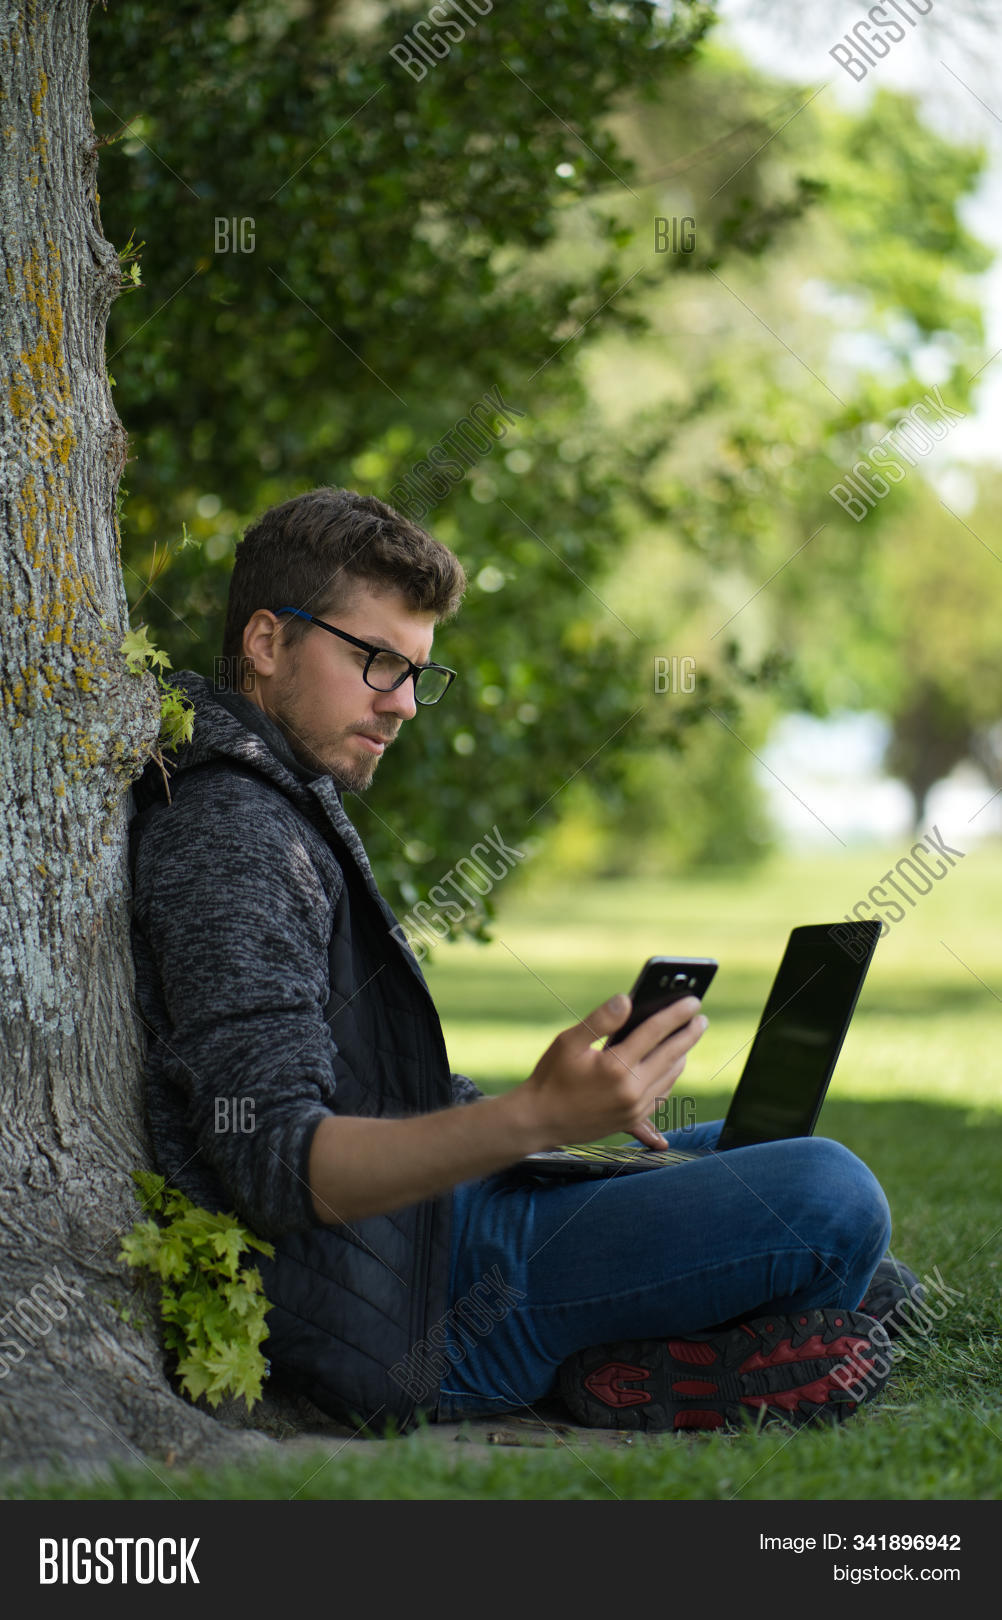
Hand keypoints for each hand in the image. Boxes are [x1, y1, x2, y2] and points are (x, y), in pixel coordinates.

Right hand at [517, 991, 708, 1151]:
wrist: (539, 1122)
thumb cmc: (551, 1077)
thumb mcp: (568, 1042)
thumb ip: (600, 1020)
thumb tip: (627, 1000)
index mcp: (616, 1067)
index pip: (655, 1032)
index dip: (676, 1013)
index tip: (693, 1001)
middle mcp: (631, 1090)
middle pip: (671, 1055)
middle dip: (689, 1034)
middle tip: (701, 1019)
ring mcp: (634, 1108)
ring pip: (670, 1077)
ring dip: (682, 1056)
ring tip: (686, 1039)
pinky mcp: (632, 1120)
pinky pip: (662, 1096)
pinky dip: (669, 1078)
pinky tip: (669, 1068)